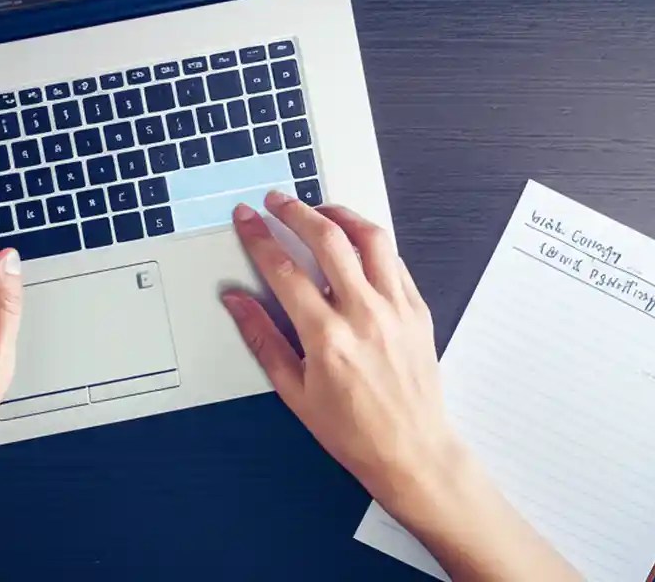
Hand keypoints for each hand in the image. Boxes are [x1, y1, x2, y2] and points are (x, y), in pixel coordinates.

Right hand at [222, 192, 578, 580]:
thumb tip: (236, 302)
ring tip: (319, 210)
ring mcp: (396, 309)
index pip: (285, 270)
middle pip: (328, 239)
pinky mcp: (418, 311)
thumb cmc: (354, 431)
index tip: (247, 220)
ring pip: (370, 238)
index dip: (260, 238)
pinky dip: (372, 243)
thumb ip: (262, 338)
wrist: (411, 451)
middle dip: (296, 212)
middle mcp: (365, 315)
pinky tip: (355, 241)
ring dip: (340, 215)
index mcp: (328, 337)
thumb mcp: (294, 391)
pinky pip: (395, 260)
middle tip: (277, 201)